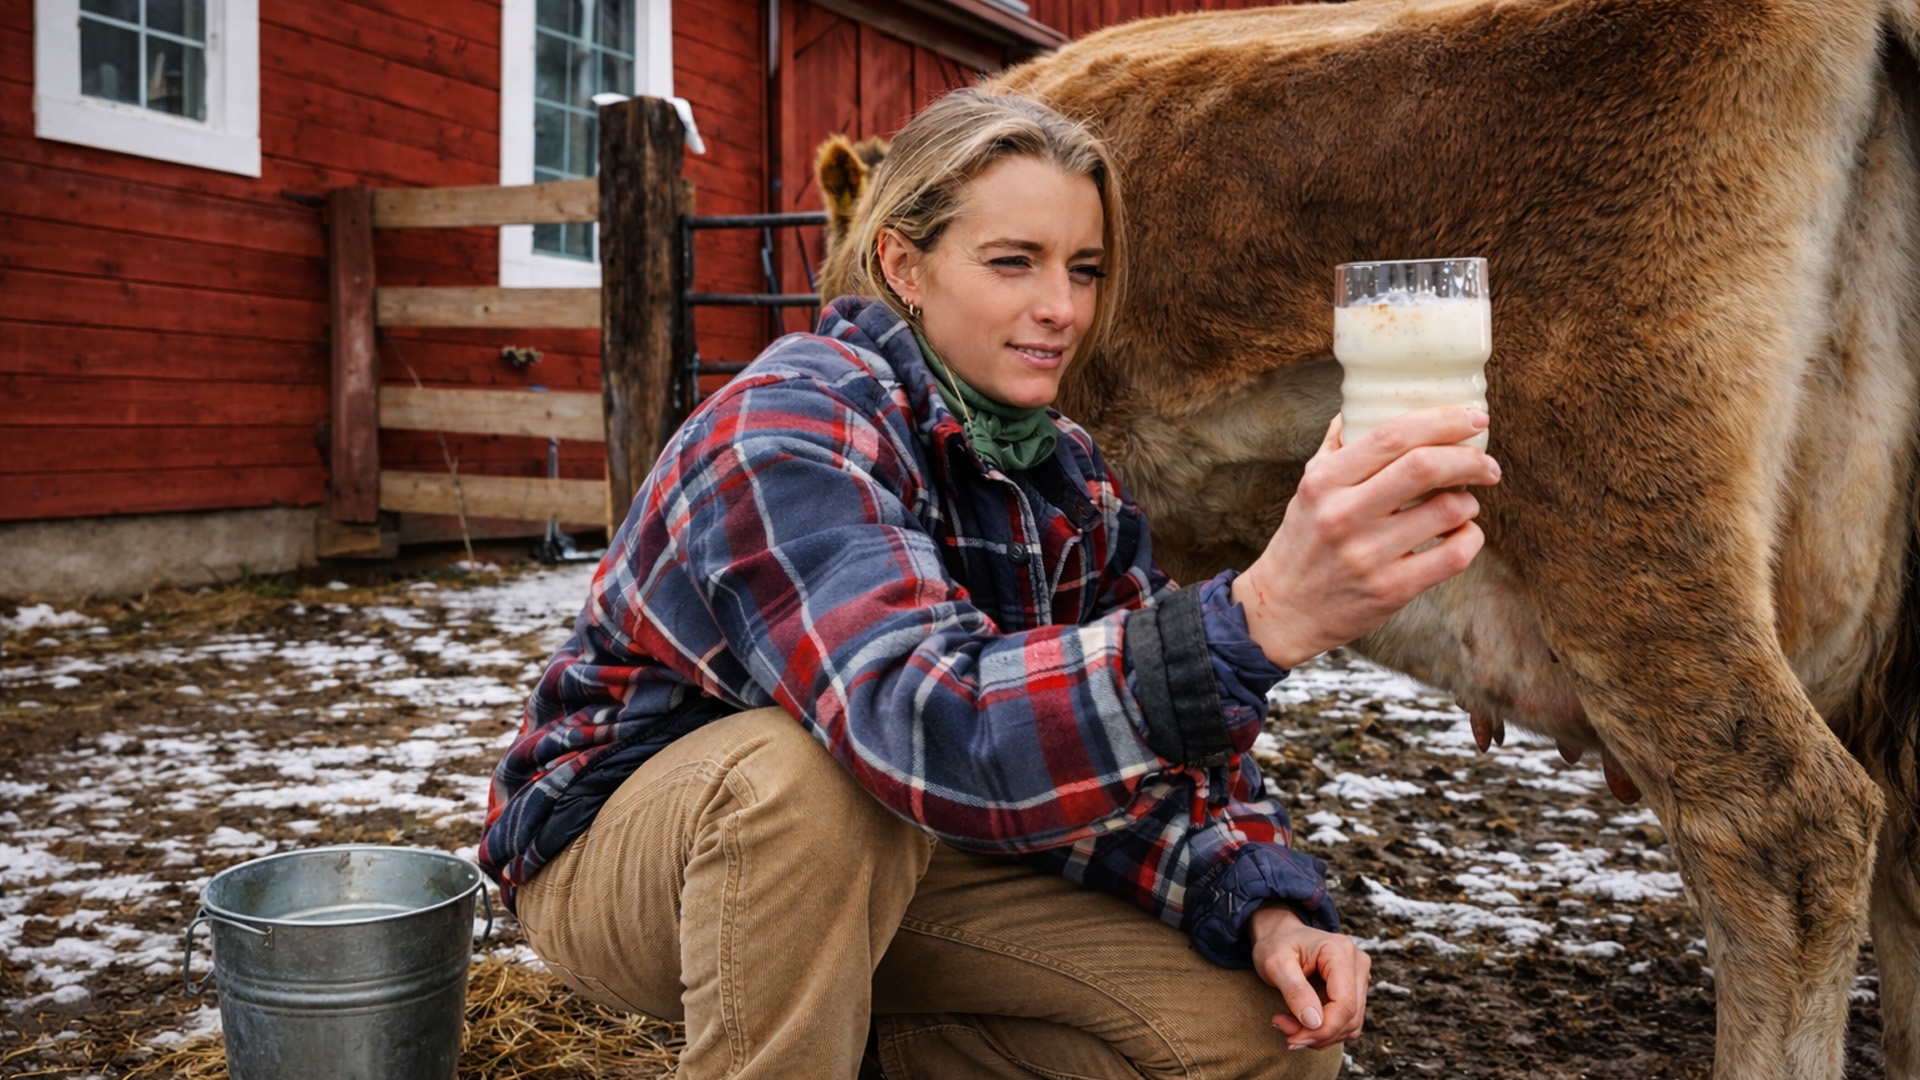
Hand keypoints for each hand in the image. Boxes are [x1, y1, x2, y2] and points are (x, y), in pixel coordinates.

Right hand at [1232, 407, 1500, 667]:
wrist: (1281, 611)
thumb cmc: (1301, 544)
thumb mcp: (1306, 491)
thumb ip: (1333, 451)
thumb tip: (1355, 412)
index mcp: (1325, 482)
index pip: (1392, 436)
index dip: (1443, 420)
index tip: (1473, 419)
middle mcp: (1343, 515)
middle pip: (1424, 467)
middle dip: (1469, 458)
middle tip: (1486, 464)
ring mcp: (1367, 555)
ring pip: (1448, 511)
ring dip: (1469, 502)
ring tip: (1464, 504)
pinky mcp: (1390, 590)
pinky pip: (1453, 556)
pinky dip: (1470, 539)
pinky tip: (1461, 535)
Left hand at [1248, 905, 1370, 1050]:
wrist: (1281, 937)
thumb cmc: (1276, 945)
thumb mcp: (1275, 964)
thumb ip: (1295, 991)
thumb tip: (1314, 1022)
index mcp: (1340, 952)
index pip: (1344, 1004)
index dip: (1321, 1029)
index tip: (1292, 1038)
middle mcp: (1357, 963)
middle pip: (1350, 1017)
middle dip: (1316, 1033)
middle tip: (1283, 1028)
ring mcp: (1359, 977)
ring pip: (1351, 1025)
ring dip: (1320, 1035)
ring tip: (1288, 1024)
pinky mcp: (1355, 990)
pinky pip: (1347, 1022)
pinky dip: (1325, 1030)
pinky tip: (1302, 1023)